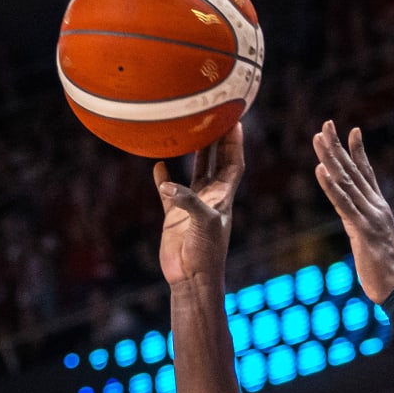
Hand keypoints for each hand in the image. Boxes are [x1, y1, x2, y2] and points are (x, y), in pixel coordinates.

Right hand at [155, 126, 244, 287]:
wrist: (191, 278)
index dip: (235, 142)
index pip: (233, 162)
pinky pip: (169, 192)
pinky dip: (164, 179)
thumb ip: (186, 201)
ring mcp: (192, 205)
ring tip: (190, 129)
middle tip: (213, 114)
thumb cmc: (204, 253)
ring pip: (195, 172)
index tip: (234, 119)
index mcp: (223, 196)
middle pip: (216, 161)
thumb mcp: (200, 223)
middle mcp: (210, 197)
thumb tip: (167, 185)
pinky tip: (158, 164)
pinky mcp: (174, 216)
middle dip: (217, 139)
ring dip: (194, 152)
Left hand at [311, 122, 393, 303]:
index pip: (367, 174)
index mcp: (379, 208)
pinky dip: (331, 186)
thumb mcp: (371, 242)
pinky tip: (321, 171)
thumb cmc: (384, 271)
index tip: (352, 130)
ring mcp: (371, 217)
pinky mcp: (363, 230)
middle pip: (354, 171)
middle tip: (326, 124)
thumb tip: (355, 221)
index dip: (359, 152)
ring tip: (319, 140)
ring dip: (331, 159)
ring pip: (347, 182)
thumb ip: (363, 226)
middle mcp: (376, 207)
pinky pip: (344, 204)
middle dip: (338, 147)